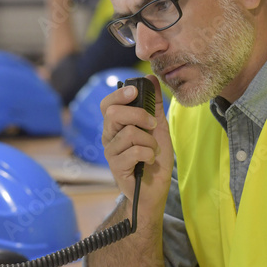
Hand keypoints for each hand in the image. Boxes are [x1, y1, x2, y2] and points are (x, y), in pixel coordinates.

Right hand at [100, 76, 173, 212]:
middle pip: (114, 114)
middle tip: (153, 125)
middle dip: (139, 115)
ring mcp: (111, 153)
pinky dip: (149, 154)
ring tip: (153, 150)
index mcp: (116, 125)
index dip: (119, 94)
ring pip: (129, 133)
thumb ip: (154, 104)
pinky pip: (134, 151)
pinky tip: (150, 161)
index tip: (135, 91)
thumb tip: (150, 77)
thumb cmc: (154, 159)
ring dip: (150, 141)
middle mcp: (109, 137)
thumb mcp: (158, 127)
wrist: (156, 189)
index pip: (107, 104)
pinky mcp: (117, 167)